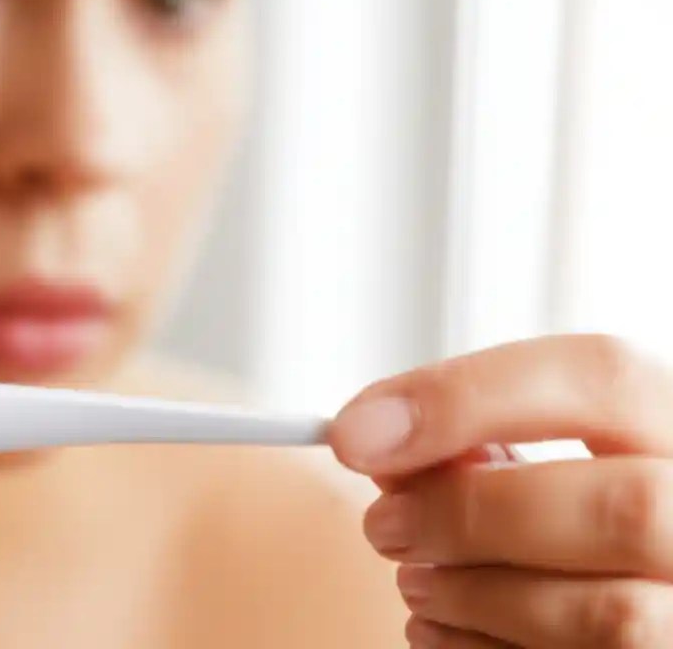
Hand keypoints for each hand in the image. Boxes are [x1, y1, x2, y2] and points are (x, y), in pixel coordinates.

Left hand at [328, 335, 672, 647]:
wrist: (648, 599)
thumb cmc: (595, 522)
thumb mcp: (566, 455)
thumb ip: (490, 442)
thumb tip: (379, 435)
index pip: (603, 378)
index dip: (468, 398)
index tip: (358, 433)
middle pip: (620, 507)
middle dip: (473, 515)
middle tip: (383, 526)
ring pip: (604, 615)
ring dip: (475, 597)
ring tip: (417, 582)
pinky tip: (443, 627)